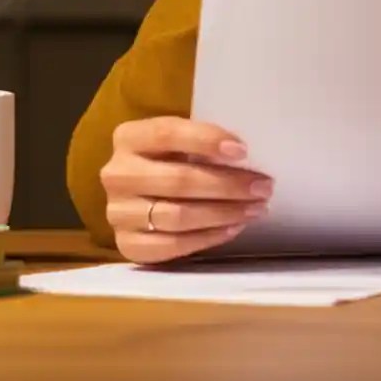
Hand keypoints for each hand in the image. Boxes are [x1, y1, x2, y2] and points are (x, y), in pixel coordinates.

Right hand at [100, 117, 271, 264]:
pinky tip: (233, 228)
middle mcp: (117, 174)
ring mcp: (118, 212)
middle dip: (228, 185)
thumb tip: (244, 156)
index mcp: (129, 137)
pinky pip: (171, 246)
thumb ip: (202, 143)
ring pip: (177, 216)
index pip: (167, 134)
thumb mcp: (180, 142)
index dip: (206, 140)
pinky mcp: (126, 244)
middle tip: (262, 187)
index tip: (243, 150)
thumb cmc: (172, 161)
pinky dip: (207, 238)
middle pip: (178, 180)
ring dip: (223, 213)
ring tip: (255, 209)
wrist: (141, 196)